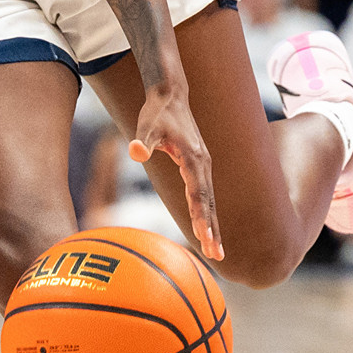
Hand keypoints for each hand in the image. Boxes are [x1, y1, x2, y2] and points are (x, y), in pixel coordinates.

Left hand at [128, 83, 221, 261]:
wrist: (169, 96)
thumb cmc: (156, 113)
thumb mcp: (146, 126)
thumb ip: (142, 141)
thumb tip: (135, 152)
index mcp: (193, 159)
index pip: (198, 194)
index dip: (200, 216)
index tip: (204, 237)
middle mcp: (203, 164)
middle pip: (209, 203)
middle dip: (213, 230)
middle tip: (216, 256)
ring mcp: (204, 166)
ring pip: (210, 201)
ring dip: (213, 226)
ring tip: (216, 252)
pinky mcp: (199, 166)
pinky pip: (205, 195)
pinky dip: (207, 214)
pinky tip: (207, 229)